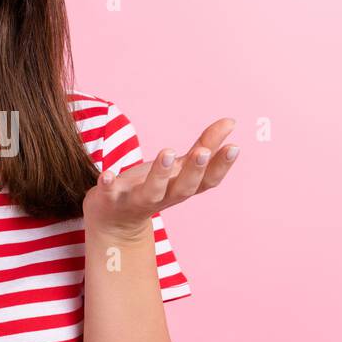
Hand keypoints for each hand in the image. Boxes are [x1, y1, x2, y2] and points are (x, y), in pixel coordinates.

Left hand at [83, 117, 238, 239]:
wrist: (114, 220)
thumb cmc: (152, 188)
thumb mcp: (179, 167)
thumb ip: (205, 146)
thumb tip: (231, 121)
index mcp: (181, 188)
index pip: (207, 181)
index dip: (221, 166)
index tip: (234, 147)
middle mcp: (163, 197)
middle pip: (183, 189)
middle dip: (194, 171)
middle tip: (202, 152)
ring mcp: (136, 200)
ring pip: (151, 192)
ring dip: (159, 174)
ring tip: (166, 153)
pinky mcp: (110, 199)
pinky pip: (109, 193)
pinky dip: (108, 184)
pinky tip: (107, 174)